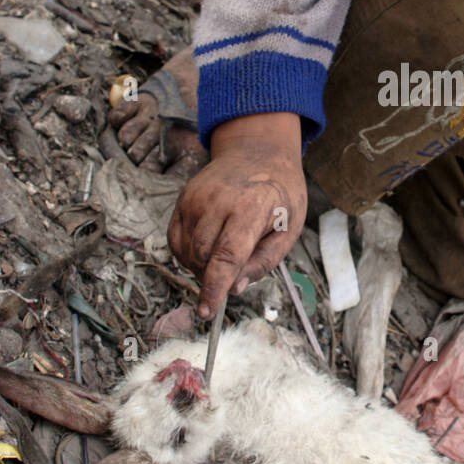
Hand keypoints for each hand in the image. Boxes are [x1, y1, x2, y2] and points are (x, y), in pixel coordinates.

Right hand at [168, 113, 306, 316]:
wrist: (258, 151)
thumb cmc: (280, 193)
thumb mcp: (288, 229)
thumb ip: (262, 262)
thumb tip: (234, 289)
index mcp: (251, 208)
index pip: (226, 256)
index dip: (214, 288)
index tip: (207, 311)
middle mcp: (218, 201)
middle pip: (202, 257)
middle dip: (212, 277)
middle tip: (231, 274)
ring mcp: (197, 197)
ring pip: (187, 251)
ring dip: (200, 266)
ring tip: (224, 256)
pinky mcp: (184, 197)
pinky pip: (175, 238)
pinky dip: (187, 253)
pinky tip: (206, 249)